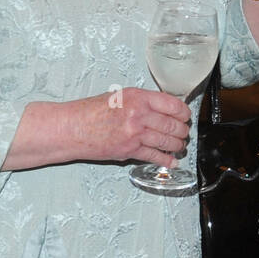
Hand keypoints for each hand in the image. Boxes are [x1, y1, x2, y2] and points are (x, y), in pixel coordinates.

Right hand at [73, 87, 191, 165]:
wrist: (72, 128)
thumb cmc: (91, 111)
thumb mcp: (121, 96)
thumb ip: (143, 101)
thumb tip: (163, 108)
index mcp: (138, 98)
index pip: (172, 104)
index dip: (184, 112)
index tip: (186, 116)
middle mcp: (139, 115)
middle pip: (172, 124)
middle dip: (183, 131)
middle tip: (184, 132)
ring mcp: (135, 134)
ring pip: (167, 141)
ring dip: (177, 145)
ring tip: (180, 145)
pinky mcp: (129, 150)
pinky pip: (154, 156)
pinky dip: (166, 160)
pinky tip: (172, 161)